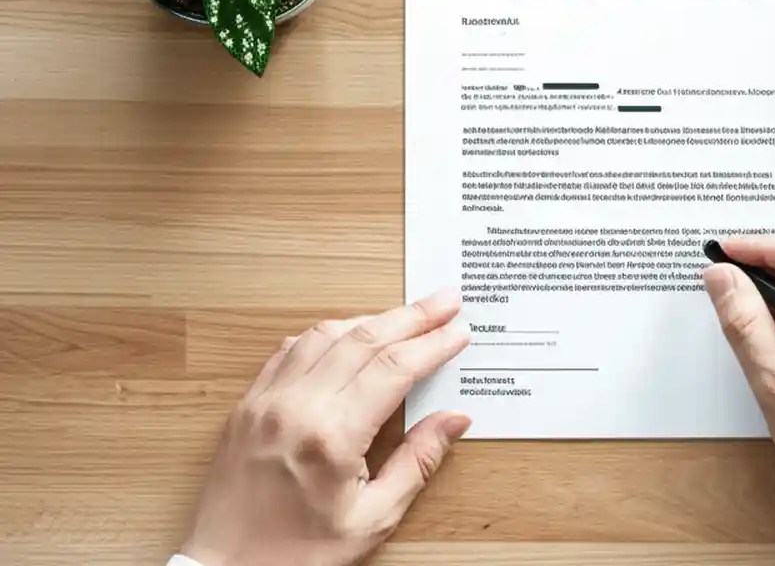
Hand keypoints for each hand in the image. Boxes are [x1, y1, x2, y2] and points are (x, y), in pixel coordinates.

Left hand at [181, 290, 471, 565]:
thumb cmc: (297, 555)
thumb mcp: (373, 518)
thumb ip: (417, 462)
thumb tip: (455, 420)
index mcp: (330, 436)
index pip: (394, 369)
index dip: (432, 345)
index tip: (459, 331)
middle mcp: (294, 407)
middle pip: (364, 340)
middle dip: (412, 317)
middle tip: (445, 302)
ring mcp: (265, 401)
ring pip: (325, 335)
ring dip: (370, 319)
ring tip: (406, 315)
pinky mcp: (247, 405)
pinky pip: (289, 350)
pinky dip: (325, 333)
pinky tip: (347, 333)